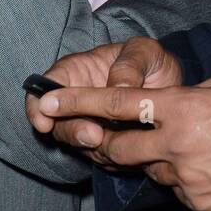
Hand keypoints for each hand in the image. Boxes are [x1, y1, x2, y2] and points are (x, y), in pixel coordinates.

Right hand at [28, 38, 182, 160]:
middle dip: (72, 132)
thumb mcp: (146, 52)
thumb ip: (130, 64)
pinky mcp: (106, 146)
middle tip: (94, 135)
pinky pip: (101, 157)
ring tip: (115, 142)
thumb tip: (117, 87)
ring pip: (78, 144)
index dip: (37, 106)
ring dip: (93, 148)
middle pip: (57, 122)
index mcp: (76, 72)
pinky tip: (131, 152)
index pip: (45, 87)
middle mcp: (77, 102)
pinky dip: (112, 157)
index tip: (45, 121)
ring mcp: (89, 125)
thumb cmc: (152, 62)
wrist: (172, 87)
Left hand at [36, 72, 210, 210]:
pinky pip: (179, 190)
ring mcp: (187, 181)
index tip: (51, 100)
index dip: (79, 102)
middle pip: (120, 149)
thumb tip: (178, 103)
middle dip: (106, 141)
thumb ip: (195, 93)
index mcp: (184, 109)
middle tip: (104, 134)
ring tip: (199, 147)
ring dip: (160, 159)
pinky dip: (187, 178)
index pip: (117, 105)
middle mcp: (177, 147)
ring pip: (153, 171)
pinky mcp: (201, 205)